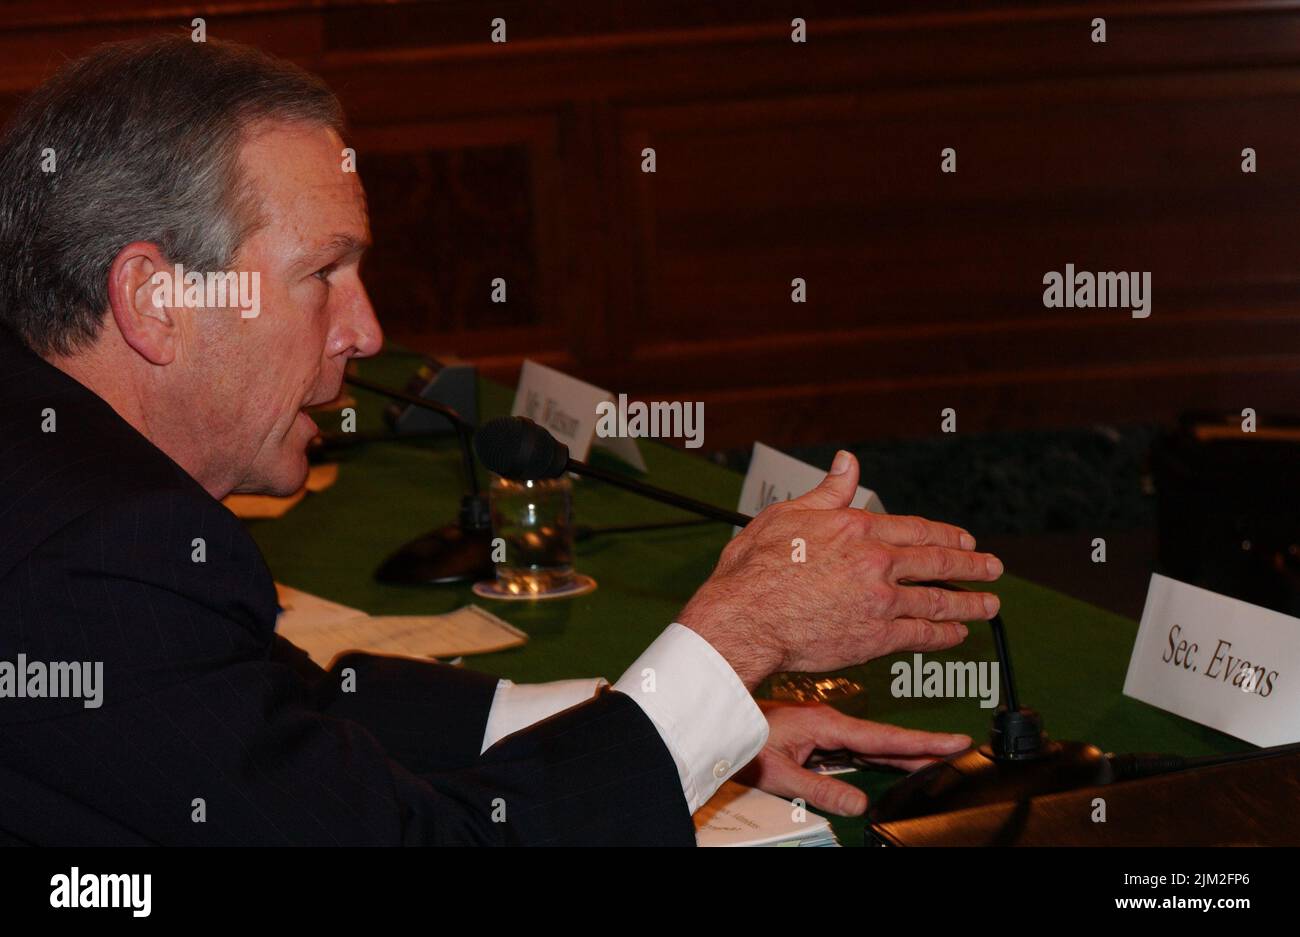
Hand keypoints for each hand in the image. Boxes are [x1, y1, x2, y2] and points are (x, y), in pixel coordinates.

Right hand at [677, 450, 1002, 689]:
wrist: (745, 617)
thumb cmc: (755, 568)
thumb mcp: (787, 514)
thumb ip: (827, 492)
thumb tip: (848, 462)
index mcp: (857, 528)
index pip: (916, 529)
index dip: (946, 536)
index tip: (964, 540)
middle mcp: (876, 562)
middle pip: (939, 563)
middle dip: (973, 565)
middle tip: (993, 568)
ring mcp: (880, 601)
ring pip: (939, 600)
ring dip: (971, 602)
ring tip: (990, 604)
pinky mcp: (876, 637)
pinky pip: (922, 635)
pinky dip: (945, 634)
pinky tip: (958, 634)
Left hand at [735, 699, 970, 815]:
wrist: (719, 719)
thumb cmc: (744, 743)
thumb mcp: (780, 774)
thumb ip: (821, 790)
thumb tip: (860, 804)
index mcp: (826, 725)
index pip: (884, 739)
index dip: (921, 742)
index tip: (953, 742)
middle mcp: (830, 722)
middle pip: (885, 740)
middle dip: (922, 745)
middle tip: (959, 749)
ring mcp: (824, 727)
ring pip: (872, 742)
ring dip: (903, 750)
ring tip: (936, 759)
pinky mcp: (817, 733)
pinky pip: (856, 745)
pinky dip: (879, 753)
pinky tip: (894, 762)